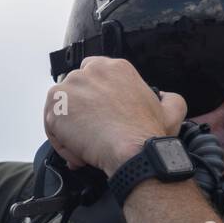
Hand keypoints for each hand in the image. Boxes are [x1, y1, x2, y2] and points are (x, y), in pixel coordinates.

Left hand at [43, 56, 186, 175]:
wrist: (133, 151)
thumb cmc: (149, 134)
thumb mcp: (171, 109)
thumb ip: (168, 97)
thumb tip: (165, 96)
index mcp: (115, 67)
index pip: (92, 73)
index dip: (92, 97)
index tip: (97, 115)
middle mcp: (90, 71)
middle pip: (74, 92)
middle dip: (80, 115)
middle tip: (92, 136)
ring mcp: (70, 87)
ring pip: (61, 109)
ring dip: (70, 130)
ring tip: (86, 149)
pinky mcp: (55, 106)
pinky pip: (52, 126)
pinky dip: (63, 144)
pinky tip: (80, 155)